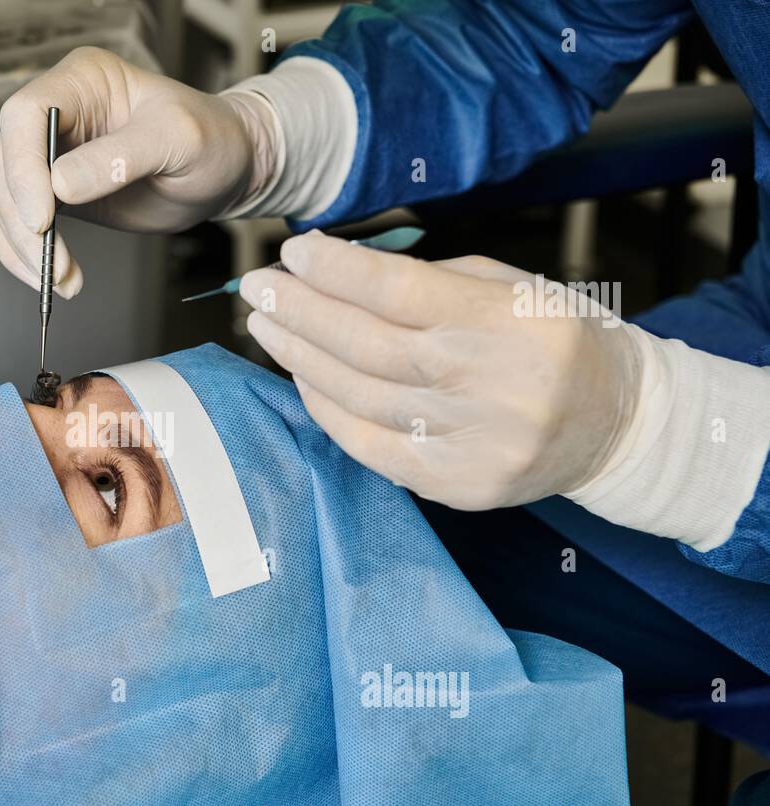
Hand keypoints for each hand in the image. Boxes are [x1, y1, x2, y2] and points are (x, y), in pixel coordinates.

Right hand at [0, 46, 274, 297]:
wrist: (225, 169)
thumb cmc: (211, 139)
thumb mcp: (178, 139)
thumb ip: (121, 158)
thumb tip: (61, 184)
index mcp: (82, 81)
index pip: (25, 114)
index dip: (23, 167)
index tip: (43, 217)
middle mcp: (58, 115)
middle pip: (6, 162)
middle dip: (22, 219)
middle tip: (51, 261)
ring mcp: (53, 157)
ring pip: (4, 199)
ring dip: (23, 247)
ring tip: (62, 279)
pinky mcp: (56, 196)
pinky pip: (19, 225)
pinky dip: (29, 257)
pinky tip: (59, 277)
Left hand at [238, 232, 645, 509]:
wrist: (618, 422)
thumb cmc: (555, 339)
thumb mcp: (511, 288)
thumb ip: (431, 281)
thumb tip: (337, 274)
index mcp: (506, 321)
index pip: (398, 290)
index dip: (335, 271)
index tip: (294, 253)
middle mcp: (487, 384)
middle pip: (366, 345)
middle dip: (301, 311)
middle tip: (258, 287)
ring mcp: (470, 441)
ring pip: (360, 395)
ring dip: (302, 357)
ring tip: (268, 326)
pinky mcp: (456, 483)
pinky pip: (369, 444)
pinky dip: (327, 408)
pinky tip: (301, 376)